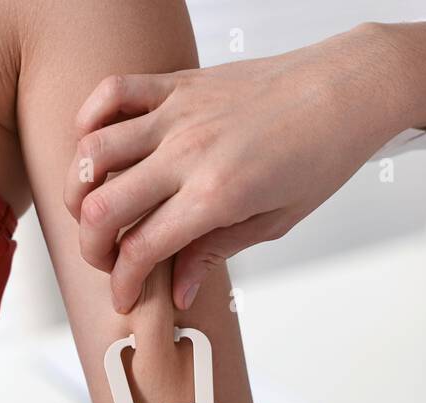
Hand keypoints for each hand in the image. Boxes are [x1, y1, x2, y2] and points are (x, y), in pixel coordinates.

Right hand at [64, 21, 425, 313]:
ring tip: (91, 209)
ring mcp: (178, 114)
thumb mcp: (274, 221)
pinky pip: (112, 92)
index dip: (122, 282)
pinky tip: (92, 144)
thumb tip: (181, 289)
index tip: (123, 296)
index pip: (142, 249)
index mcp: (216, 195)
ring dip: (79, 190)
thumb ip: (216, 252)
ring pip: (93, 152)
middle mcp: (189, 153)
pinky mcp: (178, 83)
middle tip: (105, 259)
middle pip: (103, 206)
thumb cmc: (321, 151)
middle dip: (91, 246)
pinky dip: (89, 118)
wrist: (346, 88)